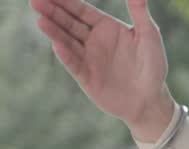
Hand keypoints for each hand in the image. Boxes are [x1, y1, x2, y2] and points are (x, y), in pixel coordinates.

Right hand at [31, 0, 174, 140]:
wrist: (150, 100)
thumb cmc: (153, 66)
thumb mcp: (149, 37)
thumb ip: (140, 14)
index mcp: (106, 27)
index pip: (81, 10)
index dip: (65, 2)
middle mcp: (94, 40)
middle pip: (69, 23)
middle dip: (53, 12)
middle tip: (35, 2)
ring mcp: (88, 58)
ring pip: (67, 41)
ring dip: (54, 31)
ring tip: (40, 20)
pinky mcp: (86, 76)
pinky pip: (74, 63)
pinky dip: (66, 55)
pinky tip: (56, 45)